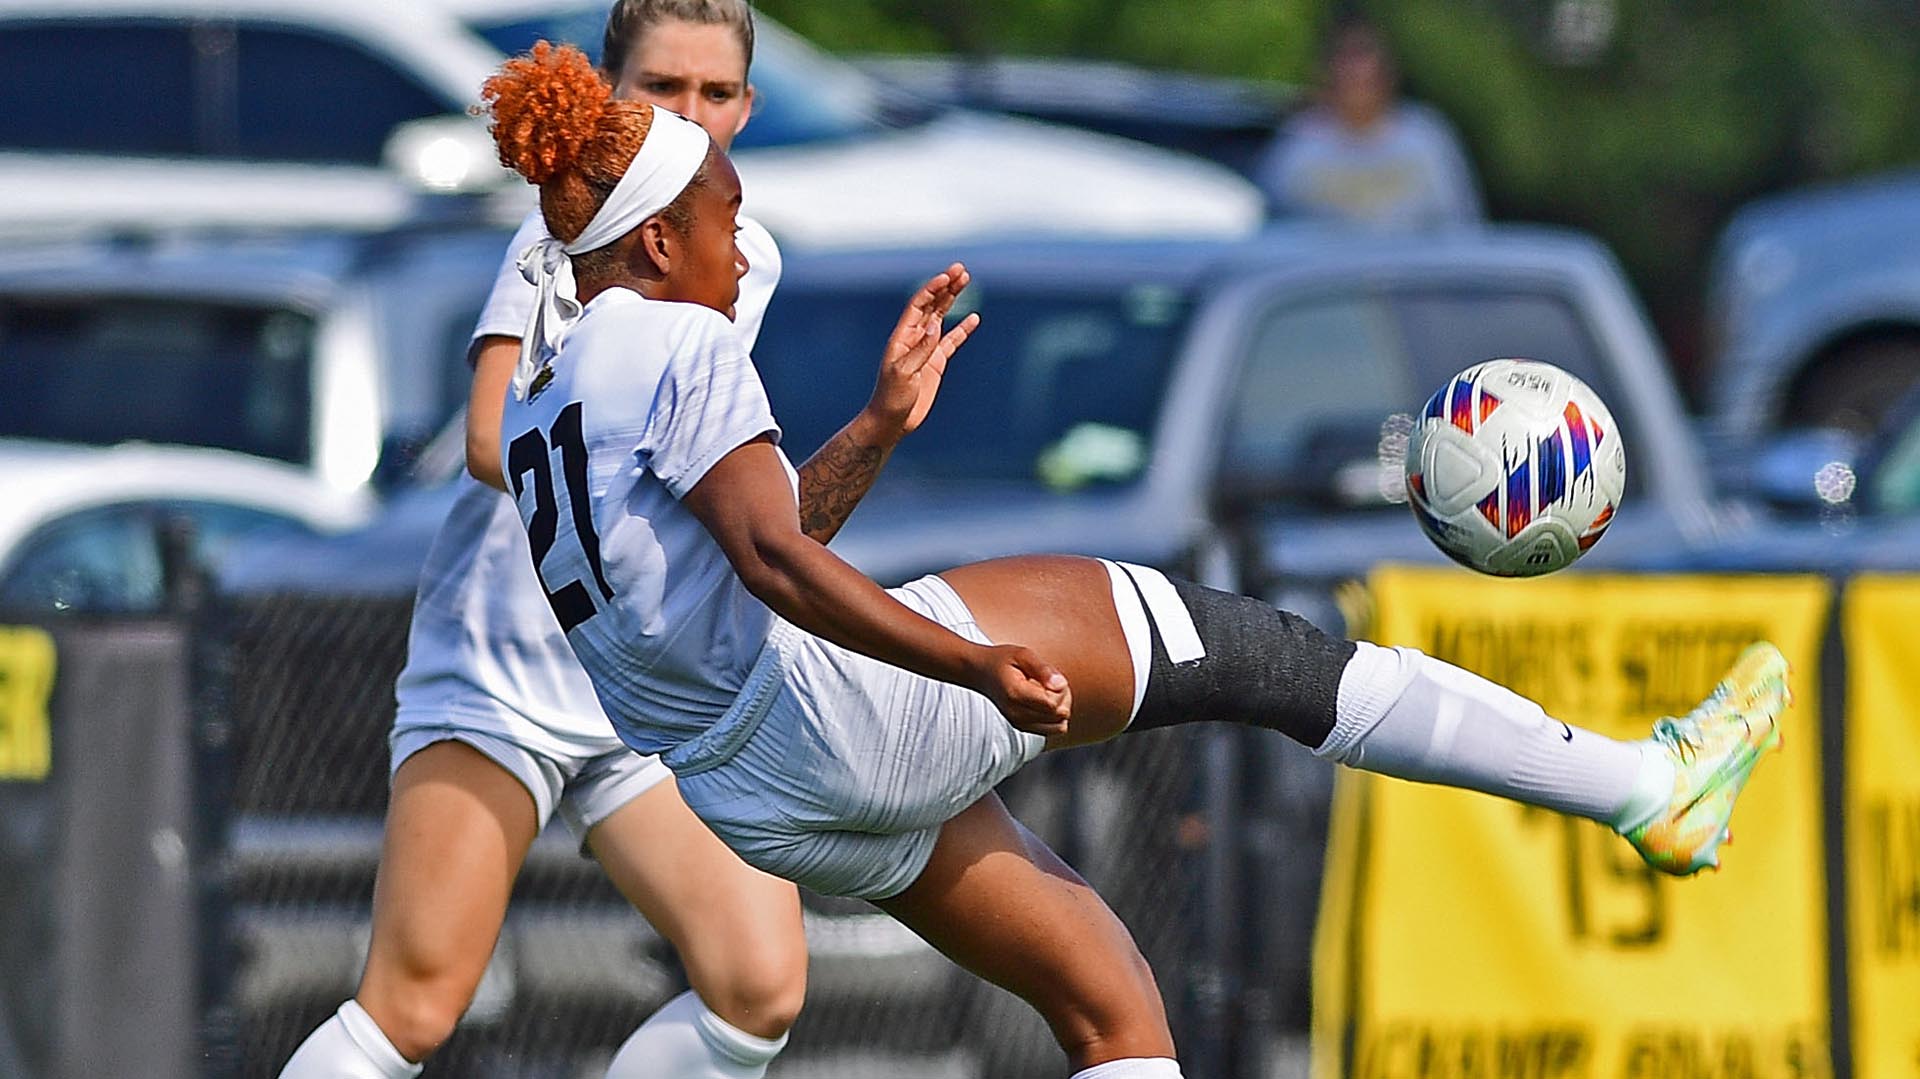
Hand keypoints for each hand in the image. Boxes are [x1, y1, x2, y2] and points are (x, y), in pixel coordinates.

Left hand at [865, 263, 979, 438]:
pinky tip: (974, 318)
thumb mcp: (904, 373)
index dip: (932, 289)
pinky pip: (951, 341)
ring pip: (942, 317)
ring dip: (953, 300)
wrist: (892, 420)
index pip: (918, 306)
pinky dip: (962, 330)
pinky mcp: (935, 362)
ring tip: (966, 281)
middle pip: (931, 305)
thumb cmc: (892, 397)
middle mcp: (914, 338)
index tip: (947, 277)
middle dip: (946, 287)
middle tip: (961, 270)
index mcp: (902, 337)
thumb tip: (935, 327)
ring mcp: (926, 349)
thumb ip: (920, 350)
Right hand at [971, 644, 1071, 736]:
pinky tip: (1046, 701)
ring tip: (1050, 692)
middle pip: (1057, 716)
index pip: (1052, 705)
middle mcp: (1016, 713)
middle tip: (1053, 681)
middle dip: (1064, 699)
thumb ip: (1043, 669)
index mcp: (1015, 694)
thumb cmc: (1002, 660)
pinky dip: (1055, 717)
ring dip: (1061, 709)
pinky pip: (1051, 730)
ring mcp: (1018, 723)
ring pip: (1057, 727)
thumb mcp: (1023, 654)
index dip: (1061, 691)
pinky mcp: (1021, 727)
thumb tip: (1061, 685)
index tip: (1052, 676)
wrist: (979, 672)